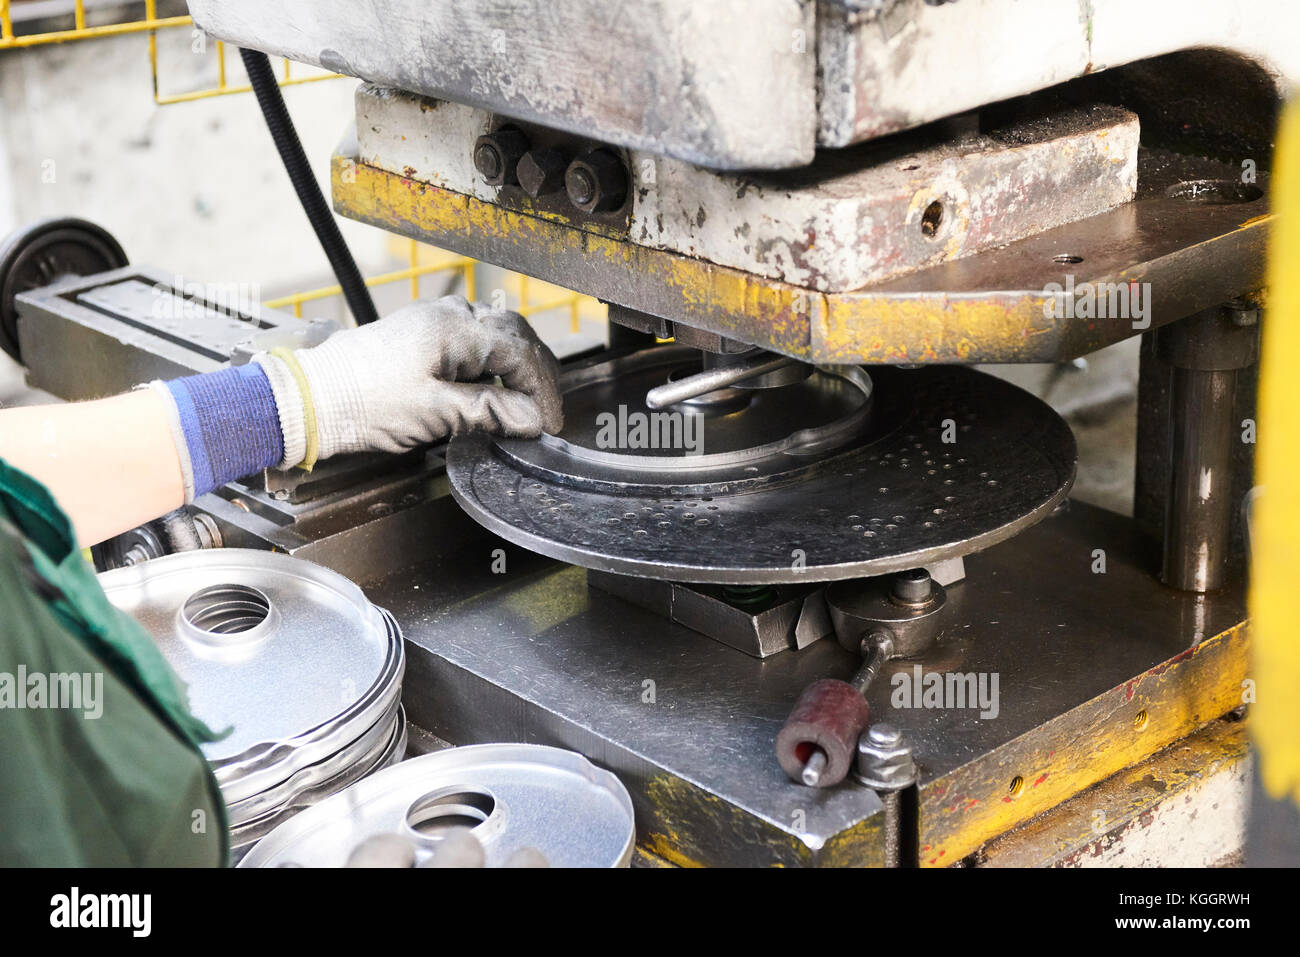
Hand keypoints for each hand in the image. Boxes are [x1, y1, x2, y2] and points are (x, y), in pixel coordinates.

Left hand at [255, 296, 562, 465]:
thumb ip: (488, 412)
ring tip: (526, 402)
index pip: (520, 352)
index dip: (542, 389)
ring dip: (516, 366)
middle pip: (513, 335)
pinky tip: (493, 388)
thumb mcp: (433, 414)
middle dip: (536, 373)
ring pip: (494, 335)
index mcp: (454, 328)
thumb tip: (531, 420)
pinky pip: (472, 341)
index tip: (550, 422)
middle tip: (547, 412)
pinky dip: (492, 364)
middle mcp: (448, 315)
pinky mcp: (421, 335)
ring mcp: (433, 322)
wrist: (310, 399)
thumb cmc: (363, 404)